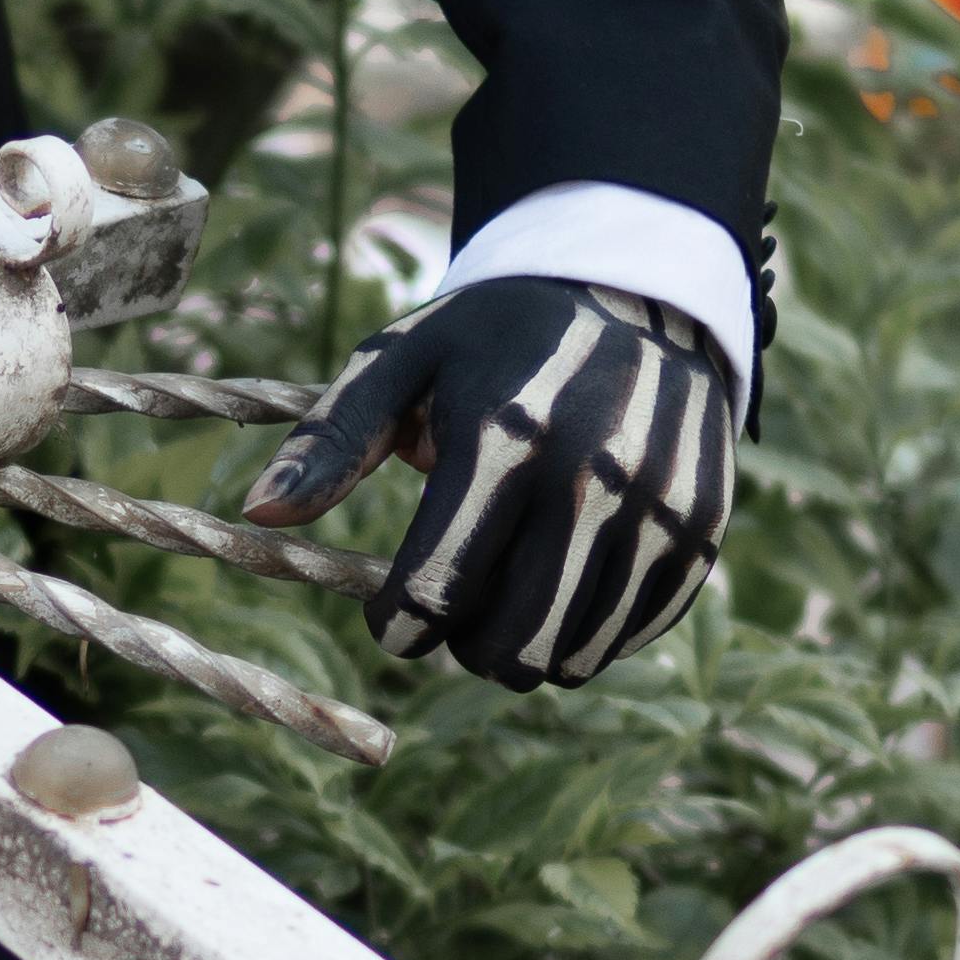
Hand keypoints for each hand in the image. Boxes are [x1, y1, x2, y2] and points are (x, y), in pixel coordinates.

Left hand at [245, 277, 736, 690]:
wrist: (637, 301)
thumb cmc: (495, 341)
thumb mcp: (402, 361)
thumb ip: (331, 438)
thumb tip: (260, 513)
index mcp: (504, 436)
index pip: (433, 591)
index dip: (395, 628)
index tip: (388, 620)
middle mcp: (592, 479)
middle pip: (504, 644)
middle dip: (458, 645)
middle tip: (448, 608)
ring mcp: (659, 511)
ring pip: (567, 658)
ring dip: (521, 648)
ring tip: (503, 594)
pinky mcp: (700, 535)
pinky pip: (625, 639)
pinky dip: (583, 634)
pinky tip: (561, 581)